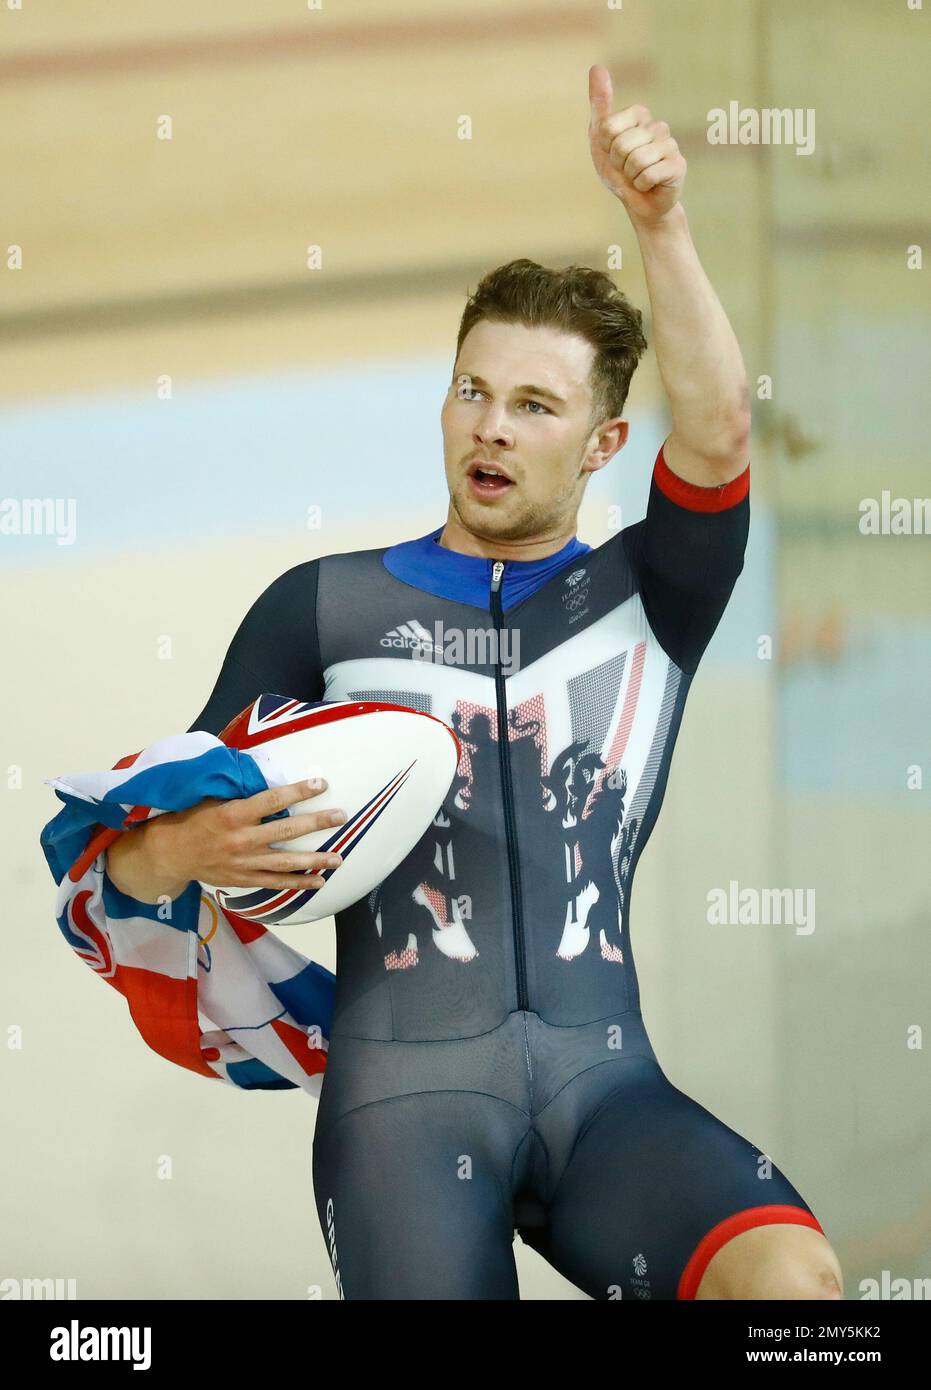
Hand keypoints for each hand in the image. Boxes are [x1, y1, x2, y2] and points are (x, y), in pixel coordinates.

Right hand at [148, 778, 345, 892]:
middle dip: (316, 823)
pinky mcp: (244, 880)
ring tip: (339, 858)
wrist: (171, 854)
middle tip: (341, 817)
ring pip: (286, 862)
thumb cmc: (192, 818)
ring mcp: (244, 863)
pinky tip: (319, 881)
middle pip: (286, 831)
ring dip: (315, 860)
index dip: (298, 791)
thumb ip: (238, 787)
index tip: (321, 784)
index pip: (272, 800)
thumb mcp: (210, 796)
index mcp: (233, 814)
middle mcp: (241, 839)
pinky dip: (298, 883)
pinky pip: (275, 882)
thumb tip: (264, 768)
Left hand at [588, 63, 685, 223]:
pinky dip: (642, 186)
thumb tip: (597, 66)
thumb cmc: (619, 172)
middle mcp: (658, 126)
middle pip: (621, 145)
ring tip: (637, 177)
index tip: (613, 153)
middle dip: (618, 164)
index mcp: (640, 115)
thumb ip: (599, 104)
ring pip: (636, 161)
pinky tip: (650, 185)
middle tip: (626, 170)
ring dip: (630, 177)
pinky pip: (648, 175)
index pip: (609, 127)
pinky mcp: (678, 165)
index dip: (605, 147)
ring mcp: (671, 145)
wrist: (639, 204)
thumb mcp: (601, 139)